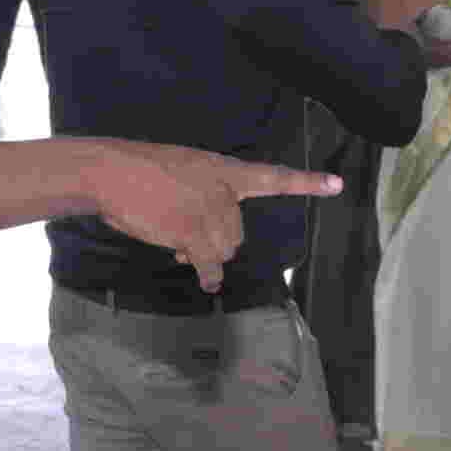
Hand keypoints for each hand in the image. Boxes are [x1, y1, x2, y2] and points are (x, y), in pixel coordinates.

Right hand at [89, 142, 334, 285]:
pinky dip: (208, 273)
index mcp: (224, 169)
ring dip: (206, 254)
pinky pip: (208, 262)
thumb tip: (194, 247)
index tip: (337, 184)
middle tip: (187, 237)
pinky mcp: (193, 233)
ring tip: (178, 246)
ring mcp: (210, 212)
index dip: (306, 182)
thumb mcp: (180, 172)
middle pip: (237, 232)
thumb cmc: (139, 170)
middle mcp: (224, 191)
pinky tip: (207, 281)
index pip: (272, 176)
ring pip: (224, 249)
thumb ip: (199, 201)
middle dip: (217, 239)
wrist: (112, 172)